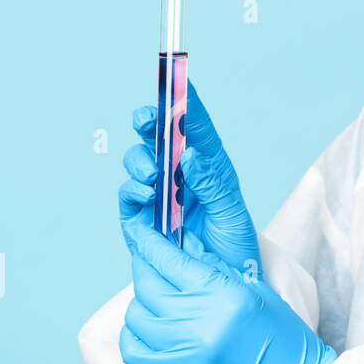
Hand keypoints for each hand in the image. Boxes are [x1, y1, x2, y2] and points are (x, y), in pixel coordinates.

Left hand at [118, 217, 336, 363]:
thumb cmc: (280, 334)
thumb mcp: (254, 289)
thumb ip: (215, 268)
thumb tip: (183, 246)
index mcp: (224, 294)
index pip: (171, 260)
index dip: (151, 243)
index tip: (142, 233)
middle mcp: (200, 320)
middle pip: (148, 285)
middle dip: (144, 266)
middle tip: (148, 260)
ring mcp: (183, 351)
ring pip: (137, 315)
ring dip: (141, 301)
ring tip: (154, 297)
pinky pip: (133, 349)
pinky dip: (134, 333)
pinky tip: (148, 326)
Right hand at [123, 80, 261, 275]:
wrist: (224, 286)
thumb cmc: (234, 246)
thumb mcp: (231, 211)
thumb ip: (211, 183)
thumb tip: (188, 154)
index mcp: (208, 166)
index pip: (193, 127)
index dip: (183, 101)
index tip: (175, 77)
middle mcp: (180, 176)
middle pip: (157, 138)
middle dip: (149, 122)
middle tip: (147, 118)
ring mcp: (158, 196)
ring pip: (139, 163)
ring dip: (141, 160)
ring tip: (153, 172)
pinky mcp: (141, 221)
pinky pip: (130, 199)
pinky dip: (132, 191)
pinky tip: (144, 192)